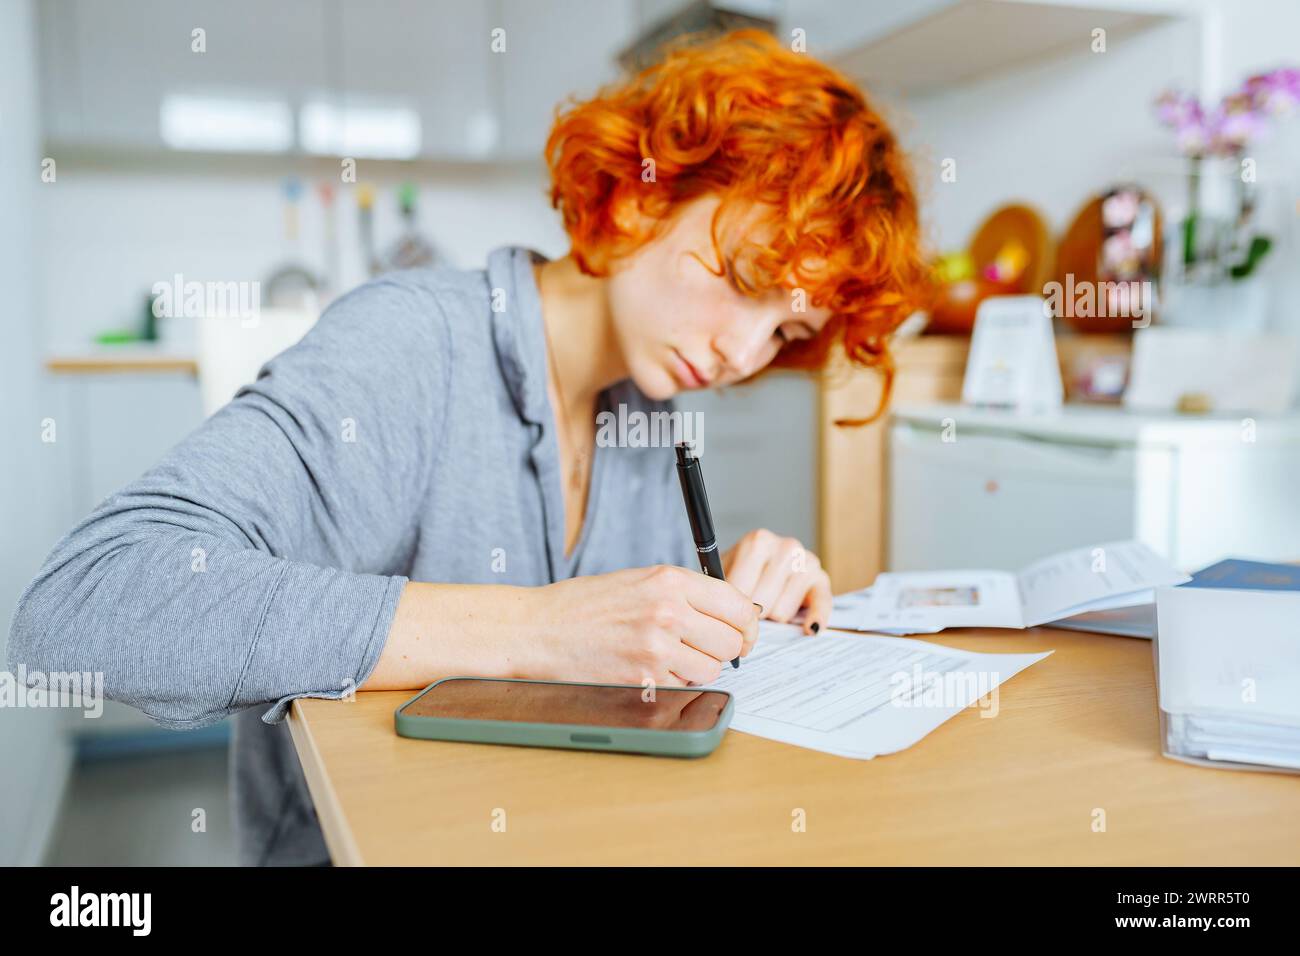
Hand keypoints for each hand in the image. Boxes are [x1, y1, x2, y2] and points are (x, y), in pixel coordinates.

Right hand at [532, 565, 759, 686]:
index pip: (739, 605)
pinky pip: (683, 687)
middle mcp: (669, 612)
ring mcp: (657, 648)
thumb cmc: (586, 604)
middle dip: (724, 648)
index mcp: (670, 580)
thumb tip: (732, 613)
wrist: (540, 629)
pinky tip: (651, 668)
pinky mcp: (644, 680)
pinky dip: (675, 683)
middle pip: (732, 641)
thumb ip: (686, 593)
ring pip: (711, 669)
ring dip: (698, 668)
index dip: (748, 624)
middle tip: (705, 647)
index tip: (744, 632)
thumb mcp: (641, 580)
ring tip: (670, 656)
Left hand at [722, 529, 831, 634]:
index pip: (740, 592)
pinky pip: (821, 605)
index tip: (729, 605)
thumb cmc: (742, 570)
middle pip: (762, 605)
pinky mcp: (822, 580)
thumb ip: (723, 587)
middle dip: (754, 612)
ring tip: (770, 604)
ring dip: (773, 616)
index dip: (732, 605)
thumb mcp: (724, 571)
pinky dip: (816, 618)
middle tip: (752, 606)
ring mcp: (807, 562)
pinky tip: (810, 628)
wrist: (763, 565)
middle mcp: (786, 548)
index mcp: (758, 541)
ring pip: (781, 613)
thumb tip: (727, 610)